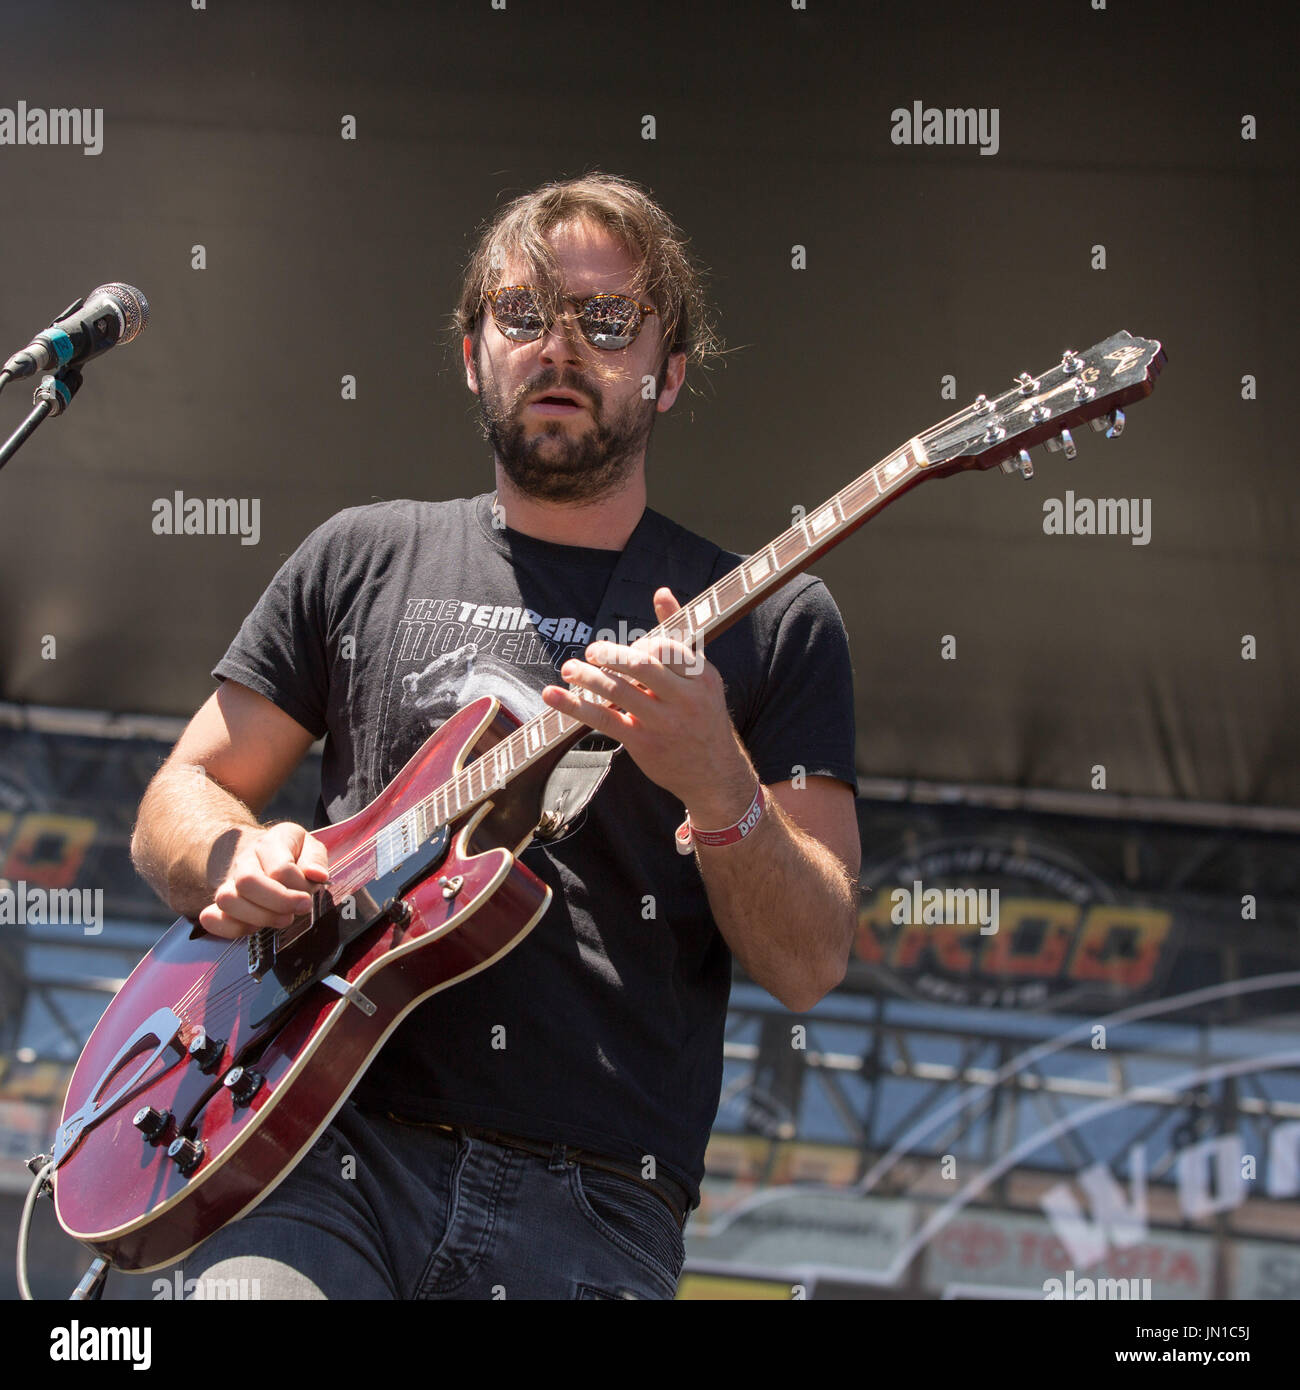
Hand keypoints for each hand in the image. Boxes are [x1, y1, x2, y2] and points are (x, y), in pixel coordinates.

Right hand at [198, 821, 330, 939]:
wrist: (261, 855)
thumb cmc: (290, 854)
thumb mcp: (310, 846)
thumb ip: (316, 859)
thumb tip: (317, 875)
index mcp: (270, 842)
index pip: (280, 868)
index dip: (299, 886)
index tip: (309, 894)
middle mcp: (245, 860)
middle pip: (247, 881)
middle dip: (278, 902)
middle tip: (299, 908)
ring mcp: (229, 881)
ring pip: (227, 900)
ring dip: (259, 917)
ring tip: (281, 918)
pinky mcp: (220, 903)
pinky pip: (212, 918)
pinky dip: (231, 929)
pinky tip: (255, 927)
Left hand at [541, 586, 754, 820]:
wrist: (714, 773)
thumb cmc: (702, 714)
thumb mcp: (700, 675)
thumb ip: (678, 632)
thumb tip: (661, 592)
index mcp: (701, 676)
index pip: (665, 647)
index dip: (641, 643)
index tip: (630, 649)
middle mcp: (684, 698)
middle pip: (642, 666)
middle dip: (611, 655)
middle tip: (592, 651)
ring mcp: (663, 722)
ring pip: (618, 692)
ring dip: (588, 677)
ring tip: (569, 668)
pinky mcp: (642, 743)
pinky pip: (604, 720)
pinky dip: (575, 706)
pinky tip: (553, 696)